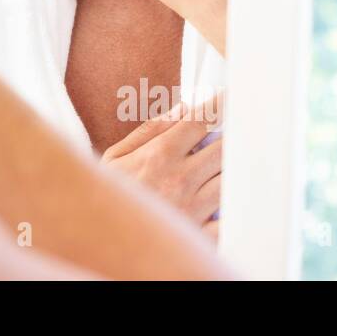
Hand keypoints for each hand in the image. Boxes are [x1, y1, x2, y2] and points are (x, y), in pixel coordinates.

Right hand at [101, 96, 222, 237]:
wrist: (98, 238)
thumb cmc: (107, 196)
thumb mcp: (116, 156)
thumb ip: (150, 130)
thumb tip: (182, 109)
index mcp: (159, 156)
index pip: (199, 122)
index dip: (219, 106)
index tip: (231, 97)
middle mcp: (179, 180)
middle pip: (224, 149)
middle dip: (234, 137)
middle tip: (238, 131)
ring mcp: (192, 209)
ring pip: (231, 181)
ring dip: (233, 170)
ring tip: (229, 164)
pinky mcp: (199, 234)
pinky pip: (230, 220)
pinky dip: (233, 210)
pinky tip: (229, 202)